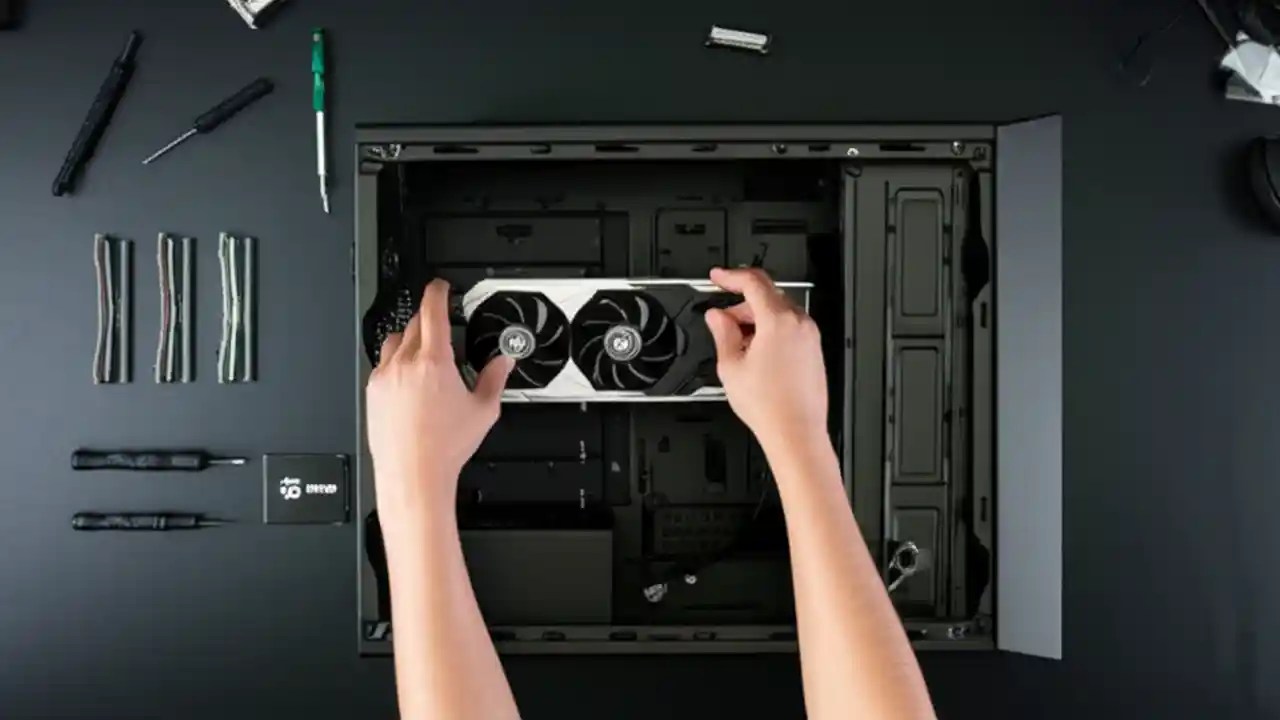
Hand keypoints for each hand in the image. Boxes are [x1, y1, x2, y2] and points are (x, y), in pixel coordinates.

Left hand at [366, 280, 513, 519]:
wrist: (413, 474)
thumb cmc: (444, 448)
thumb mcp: (483, 411)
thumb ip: (494, 379)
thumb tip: (503, 362)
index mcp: (434, 362)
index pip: (432, 311)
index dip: (437, 292)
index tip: (440, 287)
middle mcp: (405, 365)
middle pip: (414, 324)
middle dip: (427, 321)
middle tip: (441, 329)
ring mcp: (385, 378)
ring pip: (393, 342)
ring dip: (408, 339)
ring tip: (423, 355)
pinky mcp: (372, 393)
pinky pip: (382, 365)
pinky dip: (395, 364)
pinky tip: (408, 381)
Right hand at [704, 267, 828, 456]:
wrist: (796, 433)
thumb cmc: (769, 406)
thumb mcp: (731, 365)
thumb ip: (722, 332)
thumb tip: (717, 317)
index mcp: (778, 322)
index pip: (753, 282)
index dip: (730, 276)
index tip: (718, 278)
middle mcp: (800, 324)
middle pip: (767, 296)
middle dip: (741, 305)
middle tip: (722, 321)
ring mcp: (810, 337)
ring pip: (779, 312)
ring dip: (756, 319)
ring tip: (738, 344)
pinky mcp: (814, 350)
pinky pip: (790, 327)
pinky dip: (771, 330)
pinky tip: (756, 353)